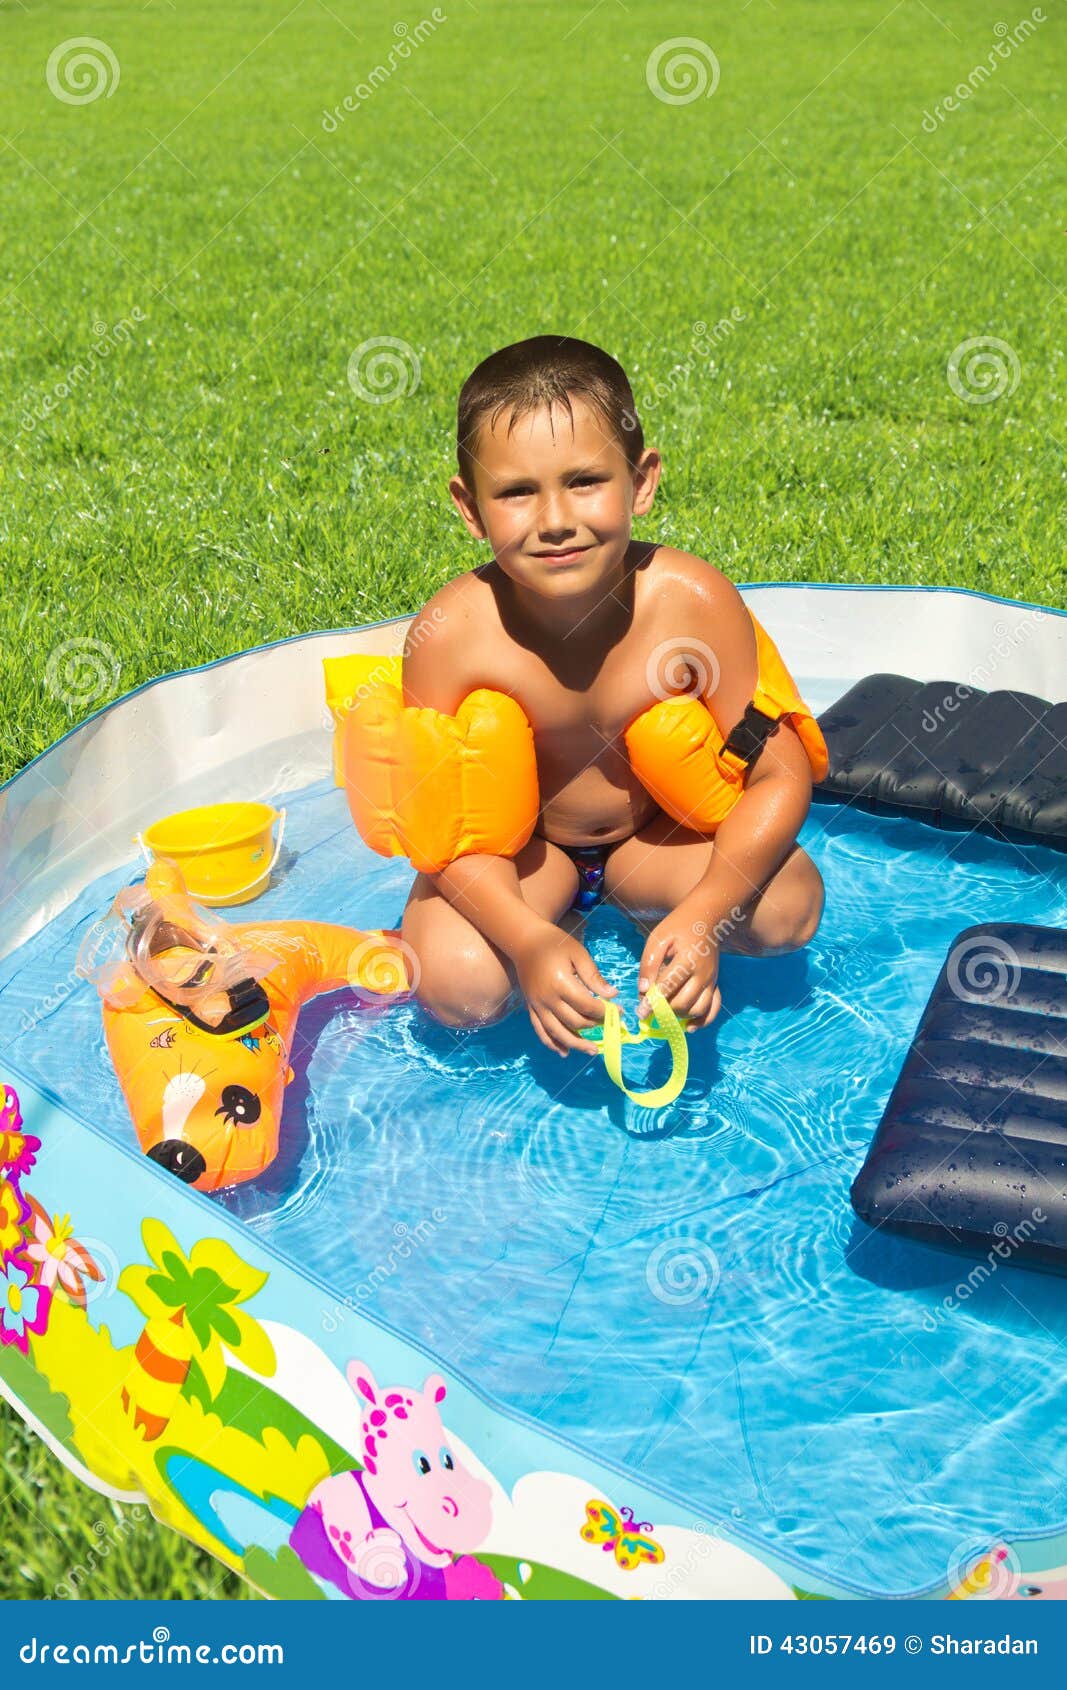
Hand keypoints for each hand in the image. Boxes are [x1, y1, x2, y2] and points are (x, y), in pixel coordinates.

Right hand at [512, 924, 616, 1056]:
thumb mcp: (578, 954)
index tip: (619, 1011)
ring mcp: (536, 1006)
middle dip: (595, 1025)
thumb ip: (594, 976)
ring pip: (557, 1032)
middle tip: (610, 1025)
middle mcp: (547, 998)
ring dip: (576, 1044)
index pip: (586, 1005)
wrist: (524, 941)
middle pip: (574, 1021)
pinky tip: (564, 1052)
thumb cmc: (555, 943)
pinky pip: (541, 1031)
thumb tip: (612, 995)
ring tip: (592, 1051)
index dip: (605, 1011)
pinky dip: (552, 1044)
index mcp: (560, 983)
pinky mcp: (530, 1008)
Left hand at [638, 906, 721, 1029]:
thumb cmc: (678, 926)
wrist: (707, 917)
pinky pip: (714, 1009)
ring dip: (680, 1016)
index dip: (652, 1002)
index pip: (668, 987)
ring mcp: (712, 980)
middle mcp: (703, 974)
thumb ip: (649, 964)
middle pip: (684, 1003)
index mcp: (688, 960)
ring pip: (698, 1009)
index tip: (640, 1013)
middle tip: (651, 1010)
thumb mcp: (658, 938)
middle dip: (665, 1011)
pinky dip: (703, 1022)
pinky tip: (688, 1027)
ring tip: (665, 1013)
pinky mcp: (715, 984)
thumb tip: (643, 990)